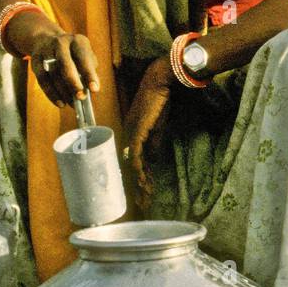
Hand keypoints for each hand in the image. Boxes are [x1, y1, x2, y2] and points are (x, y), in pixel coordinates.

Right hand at [25, 28, 100, 107]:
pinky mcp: (35, 60)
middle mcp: (61, 43)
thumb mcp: (84, 55)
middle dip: (74, 83)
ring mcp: (46, 50)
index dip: (89, 75)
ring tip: (72, 104)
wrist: (46, 39)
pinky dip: (51, 93)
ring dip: (63, 91)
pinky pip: (42, 79)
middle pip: (65, 65)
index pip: (84, 58)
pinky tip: (60, 103)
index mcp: (78, 41)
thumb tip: (91, 90)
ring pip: (53, 73)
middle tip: (81, 98)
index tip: (94, 90)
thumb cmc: (73, 53)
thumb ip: (89, 70)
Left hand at [122, 56, 173, 203]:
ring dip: (139, 183)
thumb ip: (154, 144)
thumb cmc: (159, 101)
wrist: (160, 84)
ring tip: (144, 198)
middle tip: (142, 202)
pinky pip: (136, 156)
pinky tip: (142, 182)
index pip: (134, 162)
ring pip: (132, 165)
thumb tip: (153, 160)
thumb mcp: (158, 127)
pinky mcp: (136, 132)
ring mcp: (130, 135)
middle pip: (130, 167)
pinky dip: (139, 170)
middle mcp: (128, 137)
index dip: (140, 178)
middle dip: (138, 187)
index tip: (145, 192)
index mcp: (132, 136)